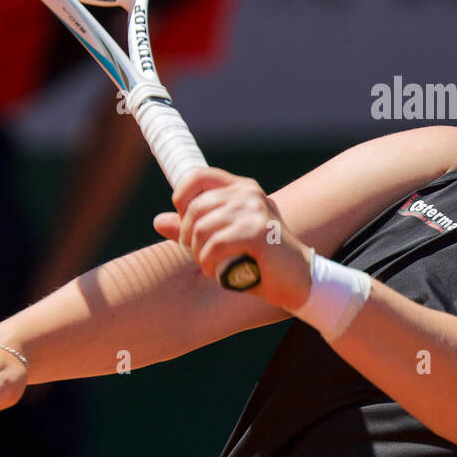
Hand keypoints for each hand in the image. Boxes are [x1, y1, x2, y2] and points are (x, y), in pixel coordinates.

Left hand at [153, 167, 312, 312]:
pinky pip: (215, 245)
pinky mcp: (257, 231)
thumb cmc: (261, 260)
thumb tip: (158, 221)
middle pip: (194, 207)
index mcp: (242, 188)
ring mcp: (254, 210)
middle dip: (187, 237)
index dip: (181, 198)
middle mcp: (249, 193)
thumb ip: (194, 228)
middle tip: (198, 255)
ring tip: (210, 266)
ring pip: (201, 229)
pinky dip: (209, 263)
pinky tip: (217, 273)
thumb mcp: (224, 240)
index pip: (197, 176)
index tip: (185, 225)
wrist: (299, 280)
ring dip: (198, 254)